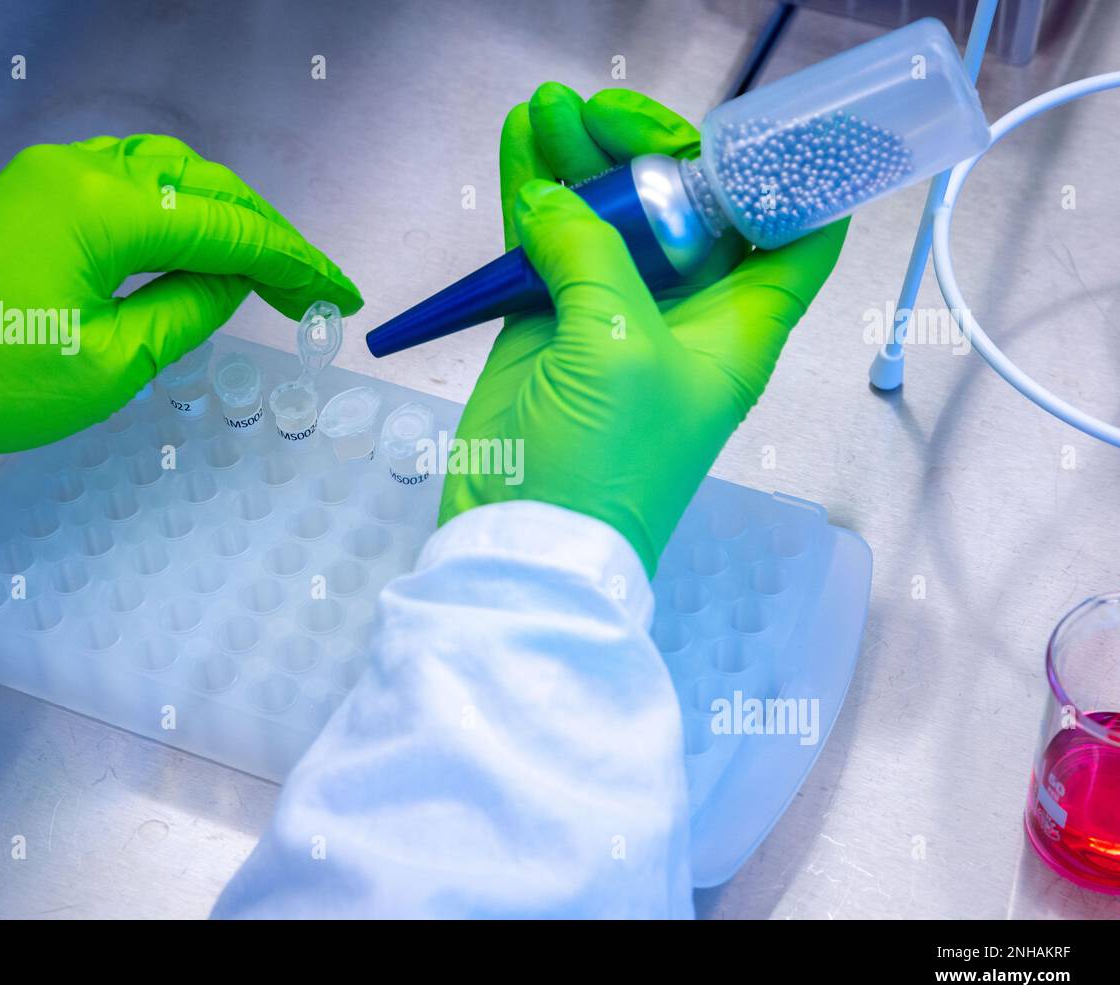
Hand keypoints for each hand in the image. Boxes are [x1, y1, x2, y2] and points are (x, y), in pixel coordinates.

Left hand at [0, 134, 360, 460]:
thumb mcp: (111, 365)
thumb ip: (188, 313)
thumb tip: (234, 285)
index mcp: (108, 212)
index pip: (230, 230)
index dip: (295, 265)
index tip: (339, 295)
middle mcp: (85, 171)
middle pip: (208, 189)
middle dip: (268, 238)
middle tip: (310, 291)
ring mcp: (56, 172)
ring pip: (171, 172)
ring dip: (225, 214)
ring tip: (262, 265)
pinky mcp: (36, 188)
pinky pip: (128, 175)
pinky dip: (177, 203)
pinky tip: (195, 238)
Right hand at [438, 83, 846, 575]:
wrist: (526, 539)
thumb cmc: (604, 469)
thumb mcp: (619, 347)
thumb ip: (591, 255)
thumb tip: (550, 197)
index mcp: (740, 321)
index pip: (797, 234)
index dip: (794, 175)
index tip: (767, 125)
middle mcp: (686, 310)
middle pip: (687, 201)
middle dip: (652, 148)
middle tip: (606, 117)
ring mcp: (613, 311)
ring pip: (609, 211)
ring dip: (583, 157)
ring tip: (549, 111)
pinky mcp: (550, 320)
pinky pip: (547, 239)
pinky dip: (533, 189)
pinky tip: (521, 141)